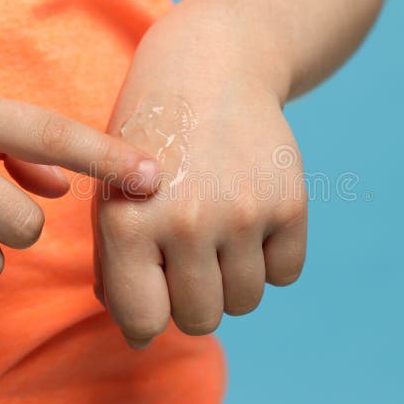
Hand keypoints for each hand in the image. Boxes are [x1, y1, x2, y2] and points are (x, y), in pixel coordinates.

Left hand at [94, 0, 307, 347]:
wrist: (212, 67)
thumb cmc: (151, 140)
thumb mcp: (113, 192)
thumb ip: (117, 266)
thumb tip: (141, 336)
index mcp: (129, 222)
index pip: (145, 322)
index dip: (150, 316)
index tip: (156, 292)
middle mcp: (187, 221)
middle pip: (201, 319)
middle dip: (194, 299)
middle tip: (190, 255)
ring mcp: (243, 212)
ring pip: (246, 302)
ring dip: (233, 279)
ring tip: (220, 230)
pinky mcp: (289, 203)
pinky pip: (285, 273)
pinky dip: (271, 257)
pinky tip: (252, 215)